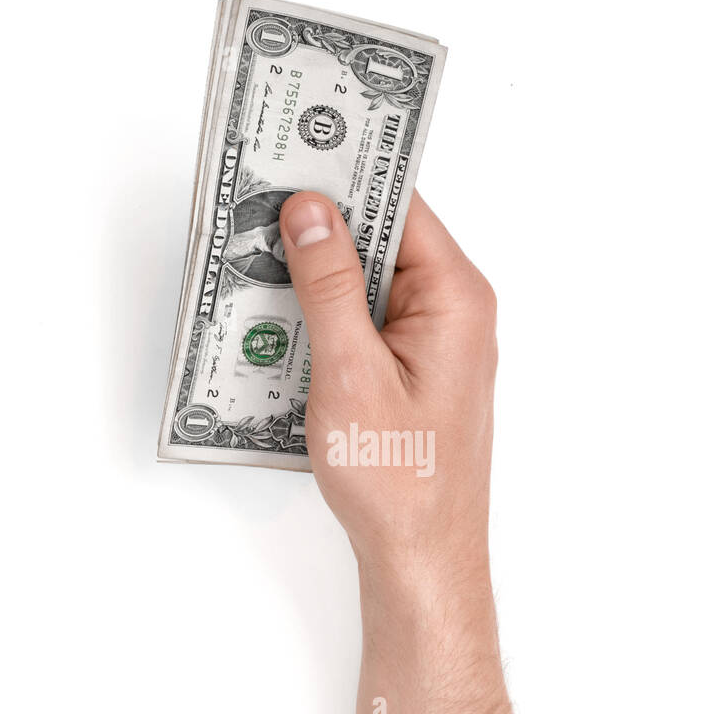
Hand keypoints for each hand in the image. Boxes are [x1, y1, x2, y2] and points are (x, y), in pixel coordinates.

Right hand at [279, 191, 497, 580]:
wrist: (422, 560)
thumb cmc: (400, 483)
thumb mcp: (351, 374)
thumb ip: (330, 285)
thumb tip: (310, 212)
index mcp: (455, 299)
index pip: (400, 206)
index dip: (345, 177)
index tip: (294, 153)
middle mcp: (454, 312)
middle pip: (383, 239)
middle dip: (321, 228)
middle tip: (257, 210)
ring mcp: (435, 343)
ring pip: (370, 283)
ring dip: (318, 279)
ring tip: (258, 269)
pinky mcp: (414, 371)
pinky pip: (367, 323)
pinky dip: (328, 320)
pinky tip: (284, 328)